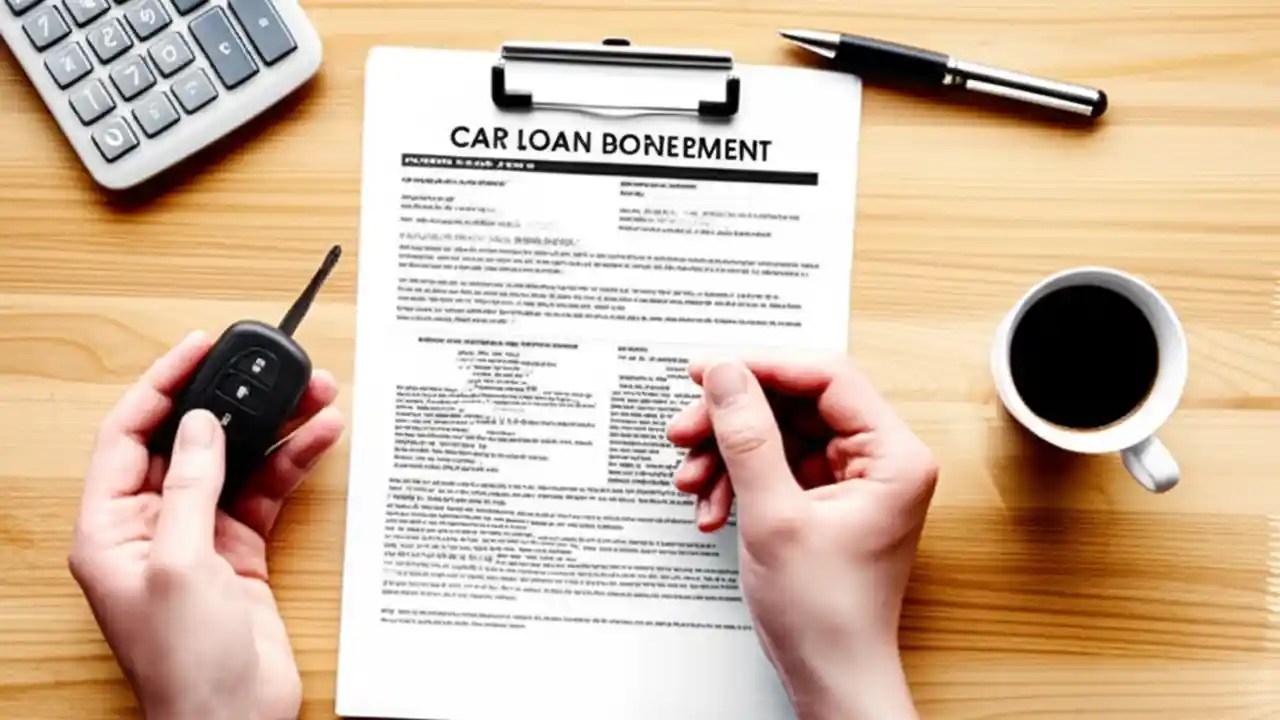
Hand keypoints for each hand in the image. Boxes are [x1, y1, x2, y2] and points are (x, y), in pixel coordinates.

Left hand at [68, 331, 344, 719]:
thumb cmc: (185, 665)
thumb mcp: (178, 565)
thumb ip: (189, 487)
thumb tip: (200, 424)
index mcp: (110, 529)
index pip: (127, 435)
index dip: (160, 385)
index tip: (197, 348)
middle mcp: (152, 527)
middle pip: (188, 441)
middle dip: (231, 400)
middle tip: (268, 366)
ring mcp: (199, 538)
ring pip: (236, 462)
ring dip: (274, 428)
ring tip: (315, 394)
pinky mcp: (242, 551)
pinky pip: (267, 491)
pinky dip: (294, 463)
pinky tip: (320, 437)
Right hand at [667, 357, 936, 719]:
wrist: (830, 676)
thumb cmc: (827, 617)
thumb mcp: (774, 516)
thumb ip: (747, 437)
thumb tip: (726, 375)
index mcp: (894, 455)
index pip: (827, 378)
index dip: (762, 367)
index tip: (711, 371)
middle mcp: (880, 460)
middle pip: (795, 404)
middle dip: (733, 420)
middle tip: (686, 430)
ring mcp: (852, 480)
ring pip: (777, 434)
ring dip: (727, 453)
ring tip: (693, 480)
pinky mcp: (825, 499)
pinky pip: (774, 466)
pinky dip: (737, 480)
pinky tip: (713, 506)